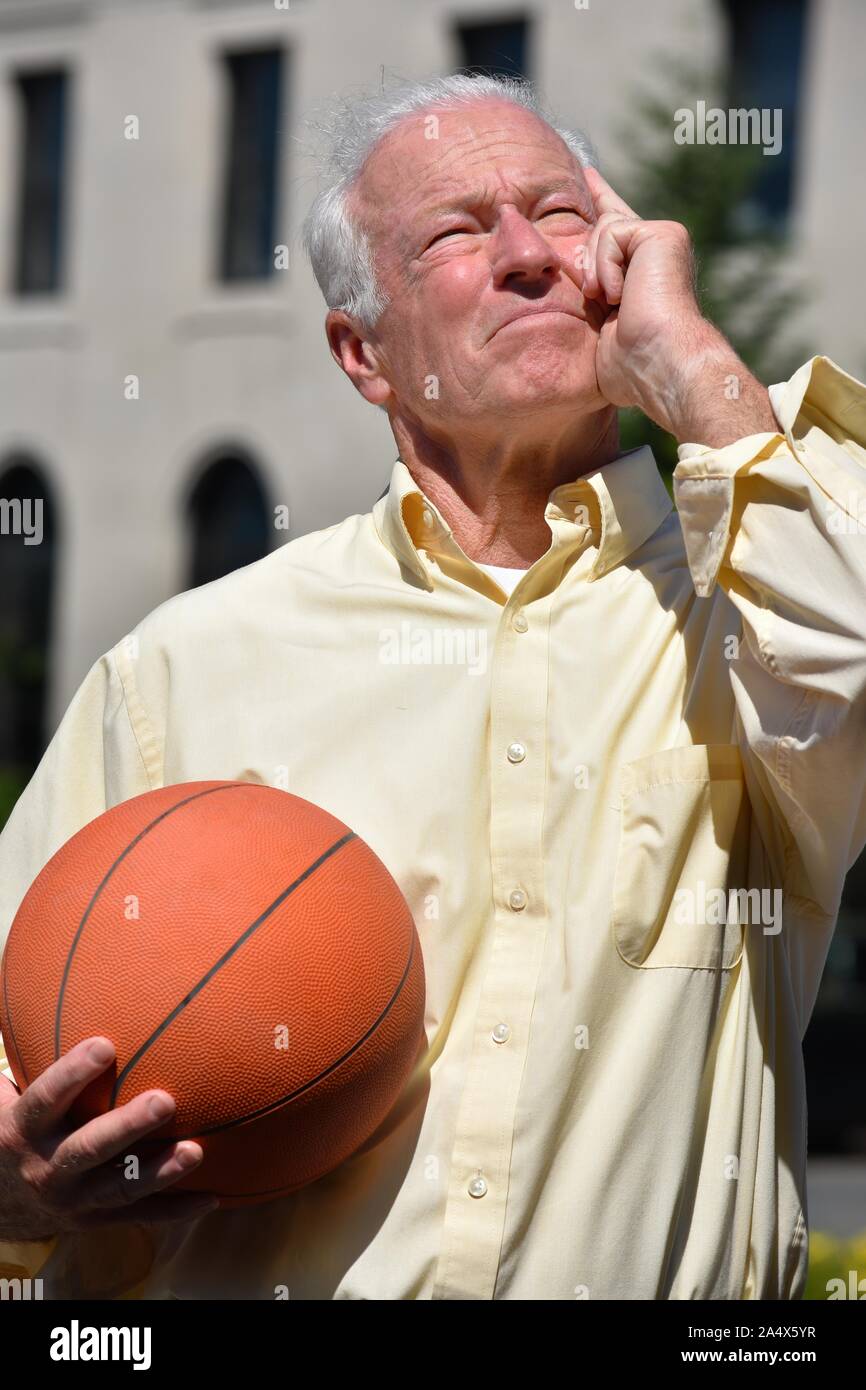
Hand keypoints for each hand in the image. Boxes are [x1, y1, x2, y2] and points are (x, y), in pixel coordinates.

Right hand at [0, 1036, 218, 1241]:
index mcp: (21, 1130)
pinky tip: (211, 1197)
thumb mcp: (3, 1100)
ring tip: (196, 1151)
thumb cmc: (17, 1127)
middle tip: (166, 1101)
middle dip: (127, 1126)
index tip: (105, 1044)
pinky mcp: (93, 1221)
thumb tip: (30, 999)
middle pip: (88, 1147)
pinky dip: (174, 1211)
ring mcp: (71, 1201)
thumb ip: (24, 1060)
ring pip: (118, 1188)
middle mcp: (45, 1168)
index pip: (46, 1098)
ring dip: (158, 1171)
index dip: (72, 1073)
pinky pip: (137, 1217)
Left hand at [580, 167, 777, 445]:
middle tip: (609, 304)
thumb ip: (588, 290)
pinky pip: (611, 233)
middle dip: (589, 263)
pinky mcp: (662, 233)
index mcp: (642, 271)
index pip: (615, 228)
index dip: (601, 198)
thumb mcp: (597, 324)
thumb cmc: (629, 363)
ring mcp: (662, 239)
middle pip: (602, 227)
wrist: (657, 362)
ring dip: (597, 274)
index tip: (588, 173)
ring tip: (615, 304)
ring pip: (602, 231)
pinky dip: (607, 268)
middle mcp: (656, 251)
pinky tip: (622, 295)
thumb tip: (565, 261)